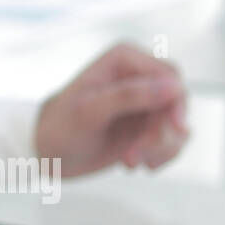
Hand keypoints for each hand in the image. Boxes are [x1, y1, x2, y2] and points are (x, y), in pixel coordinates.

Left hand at [34, 41, 187, 178]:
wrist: (47, 153)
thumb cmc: (61, 126)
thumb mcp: (90, 111)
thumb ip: (129, 96)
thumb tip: (174, 86)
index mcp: (125, 59)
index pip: (170, 75)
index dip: (176, 103)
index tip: (174, 130)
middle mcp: (139, 76)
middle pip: (177, 103)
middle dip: (162, 133)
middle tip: (135, 157)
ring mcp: (146, 102)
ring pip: (177, 125)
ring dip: (160, 148)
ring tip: (130, 162)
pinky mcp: (147, 126)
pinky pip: (172, 140)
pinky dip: (160, 156)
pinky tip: (134, 165)